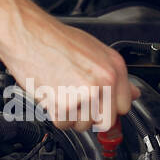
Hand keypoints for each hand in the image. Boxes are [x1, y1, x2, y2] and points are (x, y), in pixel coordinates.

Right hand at [0, 10, 139, 131]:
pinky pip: (63, 124)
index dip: (108, 107)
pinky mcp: (64, 103)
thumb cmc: (54, 38)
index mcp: (113, 68)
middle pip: (105, 121)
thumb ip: (114, 73)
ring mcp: (84, 94)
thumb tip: (132, 92)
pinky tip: (52, 97)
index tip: (99, 106)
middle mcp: (103, 81)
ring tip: (61, 95)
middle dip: (90, 117)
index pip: (124, 106)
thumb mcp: (93, 48)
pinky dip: (55, 116)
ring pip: (82, 125)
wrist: (27, 34)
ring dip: (70, 117)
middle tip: (76, 103)